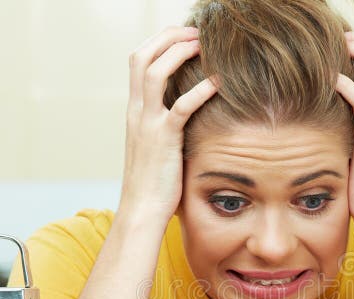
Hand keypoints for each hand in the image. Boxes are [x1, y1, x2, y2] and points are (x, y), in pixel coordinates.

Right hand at [121, 27, 216, 220]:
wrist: (142, 211)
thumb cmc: (155, 183)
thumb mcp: (157, 147)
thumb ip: (167, 126)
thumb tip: (189, 115)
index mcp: (135, 111)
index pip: (138, 61)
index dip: (160, 42)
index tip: (185, 36)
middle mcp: (137, 112)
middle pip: (141, 56)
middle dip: (168, 37)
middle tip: (196, 32)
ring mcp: (147, 125)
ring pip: (154, 72)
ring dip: (179, 53)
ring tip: (203, 45)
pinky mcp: (164, 140)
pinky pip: (180, 107)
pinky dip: (199, 90)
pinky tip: (218, 82)